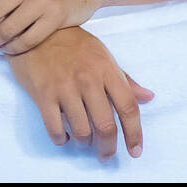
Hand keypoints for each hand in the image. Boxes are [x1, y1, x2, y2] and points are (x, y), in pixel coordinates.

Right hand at [6, 26, 152, 161]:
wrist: (38, 31)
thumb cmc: (73, 44)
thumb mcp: (103, 55)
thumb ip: (125, 79)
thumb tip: (148, 97)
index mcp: (106, 69)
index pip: (128, 107)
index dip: (134, 133)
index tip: (135, 151)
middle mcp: (88, 79)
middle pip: (106, 126)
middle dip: (108, 147)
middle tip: (106, 155)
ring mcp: (64, 87)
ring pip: (81, 131)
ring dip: (84, 143)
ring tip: (84, 141)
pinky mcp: (43, 94)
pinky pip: (55, 128)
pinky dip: (62, 139)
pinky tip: (65, 136)